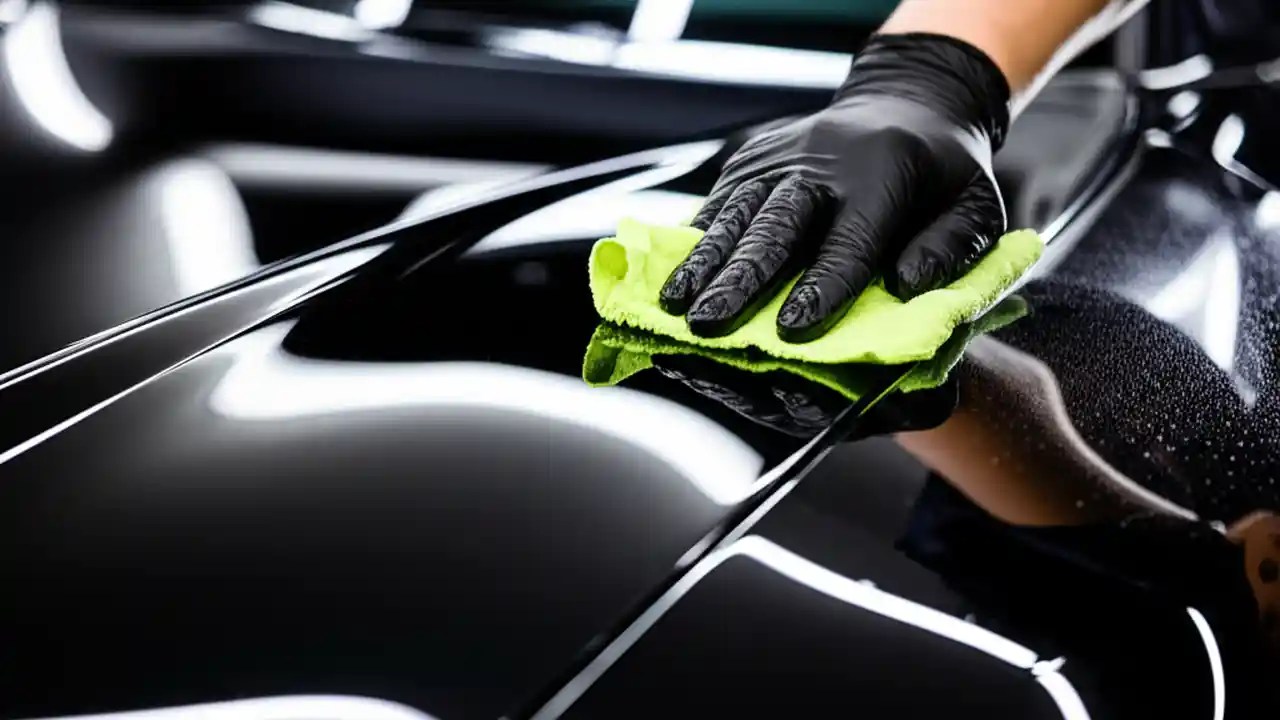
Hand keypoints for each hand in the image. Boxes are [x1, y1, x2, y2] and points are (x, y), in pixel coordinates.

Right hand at [659, 33, 1010, 341]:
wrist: (906, 102)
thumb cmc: (943, 175)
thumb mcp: (976, 207)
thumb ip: (949, 249)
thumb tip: (906, 287)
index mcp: (884, 173)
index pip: (849, 240)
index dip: (821, 287)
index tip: (793, 330)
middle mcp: (823, 161)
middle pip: (776, 226)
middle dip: (741, 279)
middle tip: (711, 324)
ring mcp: (779, 157)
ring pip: (736, 214)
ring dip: (704, 264)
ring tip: (676, 306)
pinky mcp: (751, 160)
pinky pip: (717, 204)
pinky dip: (693, 243)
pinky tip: (672, 279)